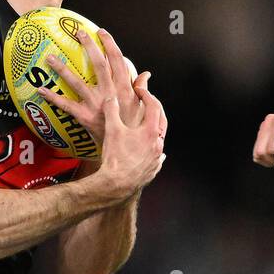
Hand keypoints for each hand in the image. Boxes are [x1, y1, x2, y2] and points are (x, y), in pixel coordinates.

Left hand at [35, 28, 138, 146]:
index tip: (101, 32)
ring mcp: (96, 104)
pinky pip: (66, 105)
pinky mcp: (84, 117)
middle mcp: (110, 93)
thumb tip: (145, 75)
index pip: (118, 61)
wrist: (125, 149)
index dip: (110, 45)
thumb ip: (142, 89)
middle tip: (78, 33)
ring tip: (50, 57)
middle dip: (89, 47)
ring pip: (77, 82)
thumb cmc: (134, 128)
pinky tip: (41, 90)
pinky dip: (52, 97)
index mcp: (124, 89)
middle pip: (98, 65)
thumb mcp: (144, 107)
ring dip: (62, 69)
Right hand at [89, 69, 167, 204]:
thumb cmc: (115, 157)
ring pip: (160, 138)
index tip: (139, 89)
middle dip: (154, 108)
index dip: (146, 95)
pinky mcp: (153, 169)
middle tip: (146, 101)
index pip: (153, 106)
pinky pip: (157, 155)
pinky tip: (149, 149)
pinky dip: (153, 148)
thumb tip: (111, 97)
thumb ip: (112, 110)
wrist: (117, 184)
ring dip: (155, 128)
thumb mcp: (112, 130)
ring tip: (147, 123)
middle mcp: (158, 144)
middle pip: (161, 120)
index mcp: (150, 131)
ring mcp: (157, 158)